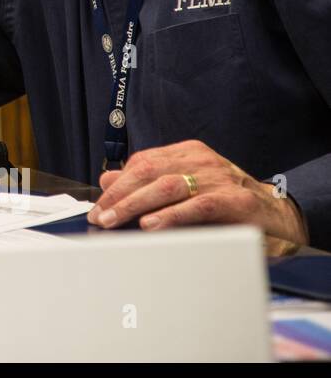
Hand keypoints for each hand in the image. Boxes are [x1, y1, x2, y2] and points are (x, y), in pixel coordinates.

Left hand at [87, 139, 308, 254]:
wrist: (278, 217)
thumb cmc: (227, 202)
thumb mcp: (185, 188)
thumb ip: (148, 183)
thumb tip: (108, 180)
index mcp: (187, 152)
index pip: (142, 163)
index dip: (116, 185)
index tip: (98, 206)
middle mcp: (201, 160)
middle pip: (149, 171)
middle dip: (120, 195)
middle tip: (100, 216)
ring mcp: (219, 178)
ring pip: (168, 185)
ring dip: (136, 204)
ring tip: (115, 220)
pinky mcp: (236, 200)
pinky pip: (198, 205)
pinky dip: (171, 215)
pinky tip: (152, 225)